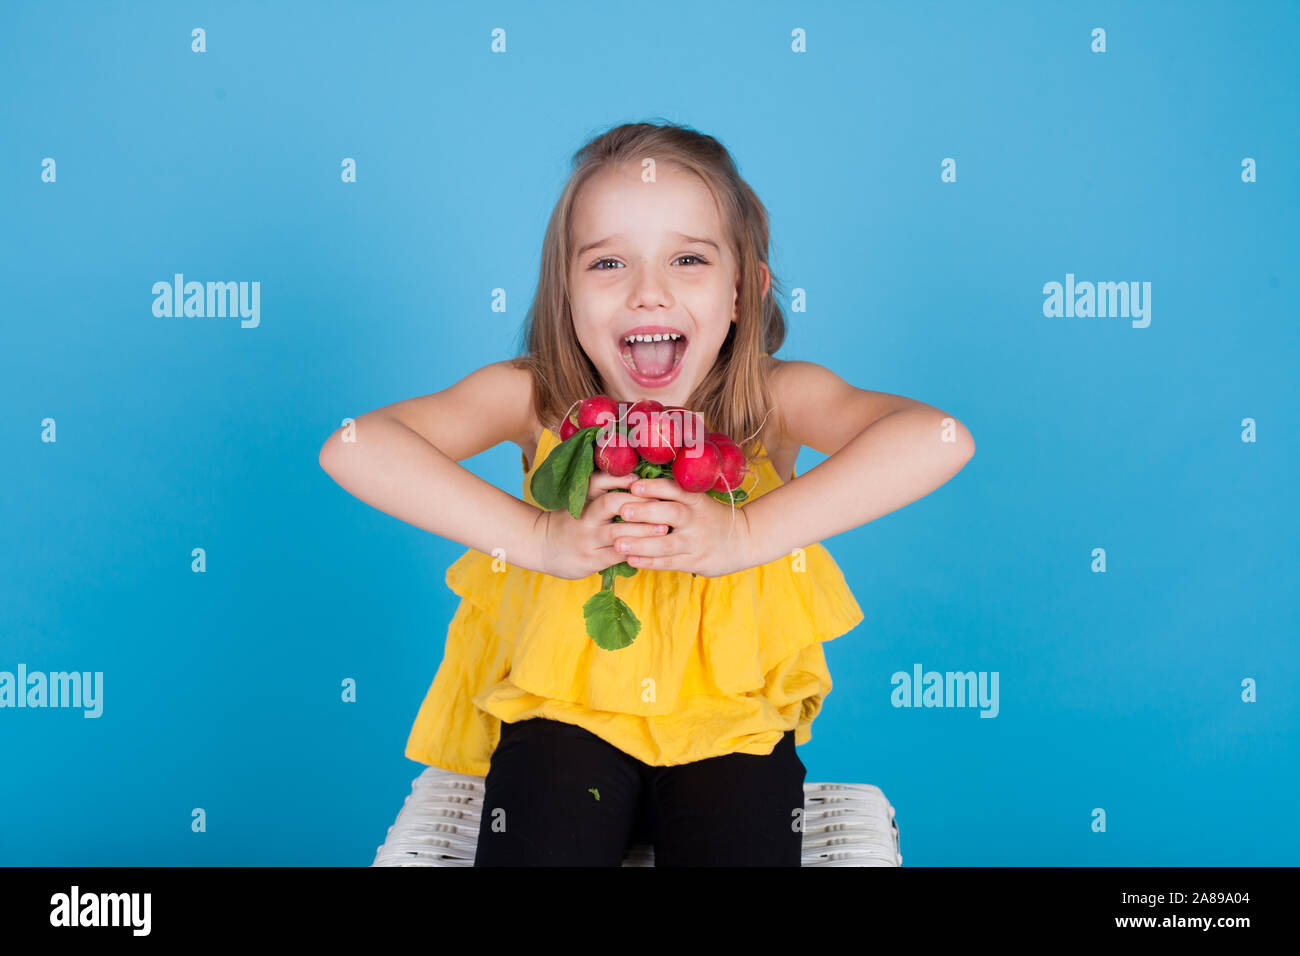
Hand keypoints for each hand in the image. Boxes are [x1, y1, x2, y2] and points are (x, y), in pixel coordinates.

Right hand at [533, 469, 668, 579]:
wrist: (541, 544)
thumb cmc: (571, 520)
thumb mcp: (581, 499)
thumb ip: (603, 489)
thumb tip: (638, 478)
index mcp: (582, 497)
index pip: (599, 481)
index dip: (621, 478)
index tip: (643, 480)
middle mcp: (584, 516)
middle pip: (610, 503)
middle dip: (639, 503)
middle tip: (662, 505)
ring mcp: (587, 538)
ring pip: (617, 532)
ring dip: (643, 530)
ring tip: (664, 529)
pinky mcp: (590, 559)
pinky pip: (616, 555)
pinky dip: (635, 552)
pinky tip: (651, 551)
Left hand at [610, 477, 759, 576]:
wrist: (744, 540)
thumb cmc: (710, 517)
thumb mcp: (699, 500)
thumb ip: (675, 495)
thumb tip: (634, 484)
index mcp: (697, 500)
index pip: (676, 490)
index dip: (655, 487)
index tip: (634, 485)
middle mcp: (697, 519)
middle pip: (672, 513)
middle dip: (645, 512)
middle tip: (622, 510)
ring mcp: (696, 542)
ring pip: (667, 543)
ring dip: (641, 544)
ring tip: (618, 543)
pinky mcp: (696, 561)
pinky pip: (670, 562)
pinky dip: (650, 562)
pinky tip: (631, 559)